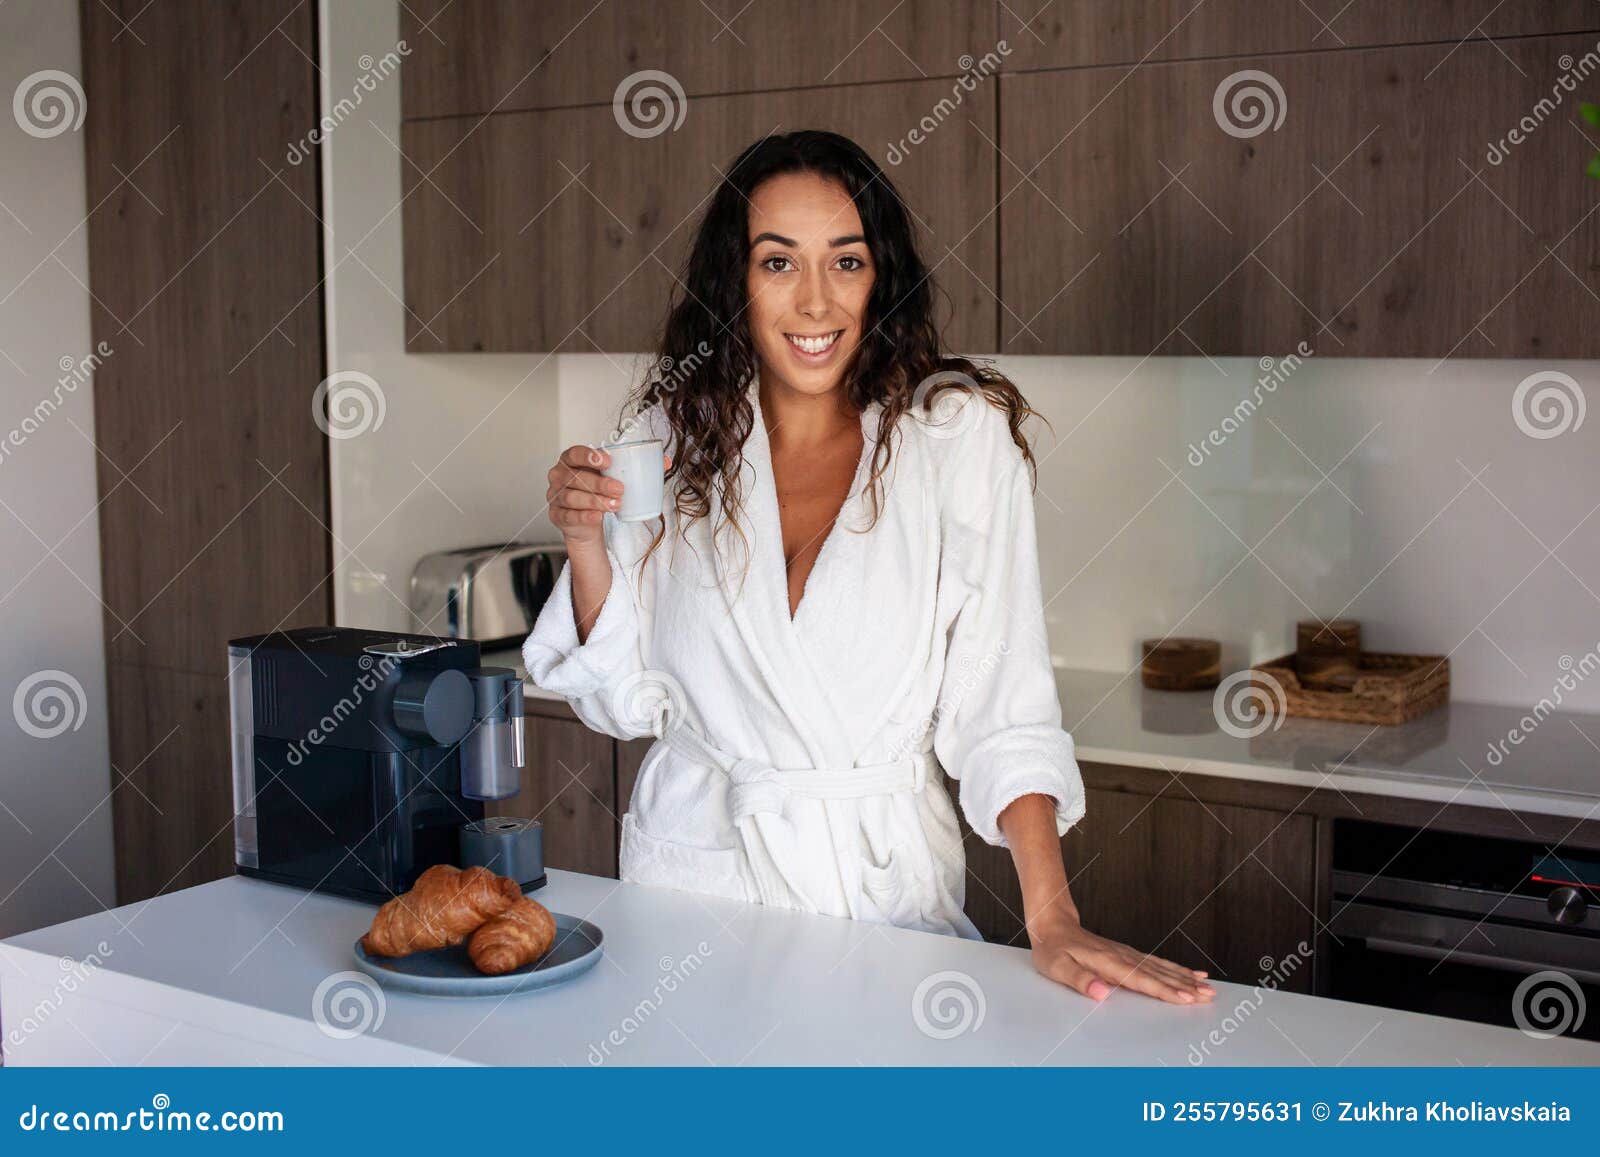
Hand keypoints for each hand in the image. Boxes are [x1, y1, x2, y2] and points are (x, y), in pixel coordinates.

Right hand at [546, 445, 618, 550]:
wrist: (588, 521)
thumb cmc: (594, 492)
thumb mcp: (601, 477)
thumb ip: (608, 470)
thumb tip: (629, 468)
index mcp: (569, 461)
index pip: (574, 454)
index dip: (589, 457)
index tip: (607, 461)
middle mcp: (559, 477)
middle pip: (575, 478)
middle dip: (599, 484)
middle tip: (618, 488)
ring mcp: (555, 496)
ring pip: (572, 497)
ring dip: (595, 501)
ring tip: (614, 505)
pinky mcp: (557, 515)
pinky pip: (569, 516)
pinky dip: (585, 516)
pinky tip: (597, 516)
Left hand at [1027, 907, 1215, 1004]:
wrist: (1052, 924)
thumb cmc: (1052, 949)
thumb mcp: (1057, 966)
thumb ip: (1079, 980)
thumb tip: (1100, 993)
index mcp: (1108, 962)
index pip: (1141, 980)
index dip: (1164, 991)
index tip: (1186, 999)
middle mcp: (1122, 957)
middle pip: (1159, 973)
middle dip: (1185, 986)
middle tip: (1209, 996)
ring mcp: (1127, 954)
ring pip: (1162, 967)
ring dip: (1186, 978)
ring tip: (1208, 987)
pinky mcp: (1127, 954)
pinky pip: (1157, 962)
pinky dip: (1176, 968)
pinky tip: (1191, 972)